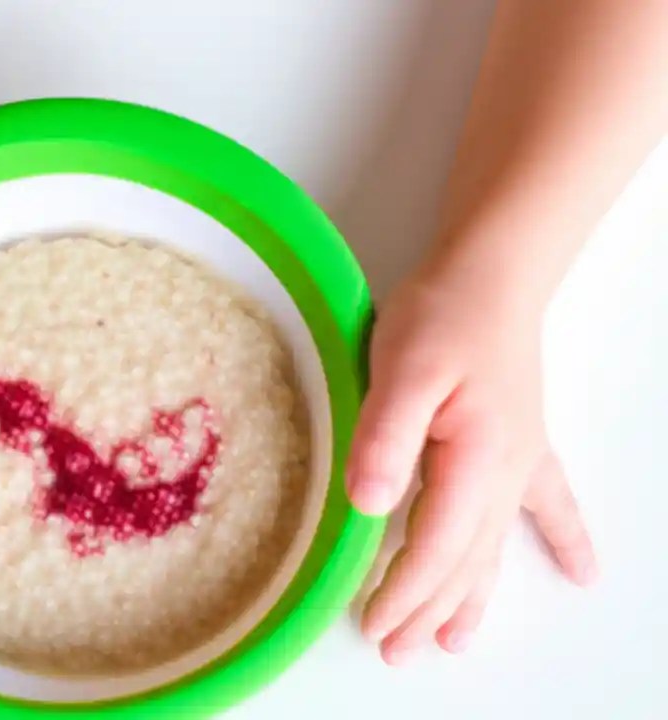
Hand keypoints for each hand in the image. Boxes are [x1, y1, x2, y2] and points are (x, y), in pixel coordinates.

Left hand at [346, 259, 597, 663]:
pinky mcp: (520, 442)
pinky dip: (562, 539)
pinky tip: (582, 572)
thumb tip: (370, 505)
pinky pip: (546, 505)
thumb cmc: (445, 313)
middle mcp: (504, 473)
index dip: (405, 592)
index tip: (375, 626)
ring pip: (494, 544)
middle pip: (465, 558)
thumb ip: (386, 437)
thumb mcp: (402, 369)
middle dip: (429, 609)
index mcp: (474, 460)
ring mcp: (518, 461)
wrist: (493, 271)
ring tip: (456, 641)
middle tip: (397, 654)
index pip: (438, 546)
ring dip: (475, 595)